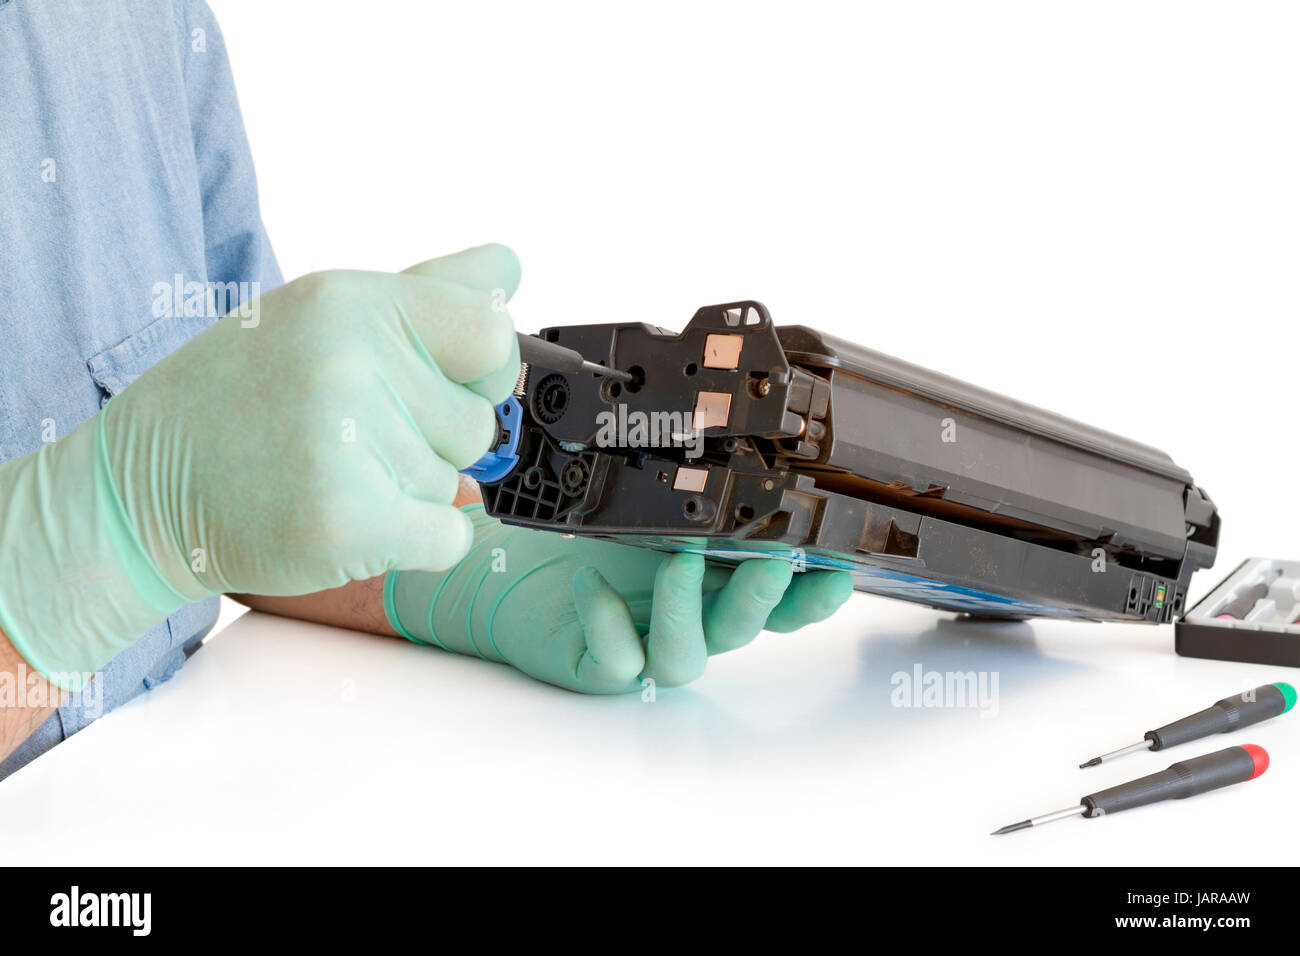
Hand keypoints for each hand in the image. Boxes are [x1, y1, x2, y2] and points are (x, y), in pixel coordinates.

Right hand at [0, 245, 519, 685]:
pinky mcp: (347, 519)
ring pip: (455, 484)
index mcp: (350, 302)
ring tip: (329, 470)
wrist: (138, 489)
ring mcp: (347, 441)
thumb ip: (426, 293)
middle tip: (351, 435)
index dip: (483, 369)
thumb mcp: (319, 317)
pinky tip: (351, 518)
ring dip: (408, 489)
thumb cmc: (238, 399)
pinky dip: (414, 541)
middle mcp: (350, 362)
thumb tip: (509, 267)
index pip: (490, 332)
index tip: (446, 383)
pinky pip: (448, 537)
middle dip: (432, 440)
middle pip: (477, 422)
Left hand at [385, 507, 854, 692]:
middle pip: (745, 627)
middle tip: (773, 560)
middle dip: (765, 597)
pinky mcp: (599, 665)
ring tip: (677, 560)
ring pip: (688, 655)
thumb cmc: (581, 535)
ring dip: (688, 607)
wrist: (507, 573)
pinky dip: (606, 621)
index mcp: (712, 580)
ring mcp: (646, 645)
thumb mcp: (644, 495)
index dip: (816, 591)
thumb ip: (691, 475)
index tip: (840, 567)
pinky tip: (589, 581)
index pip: (780, 598)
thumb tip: (726, 404)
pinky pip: (615, 660)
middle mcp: (688, 617)